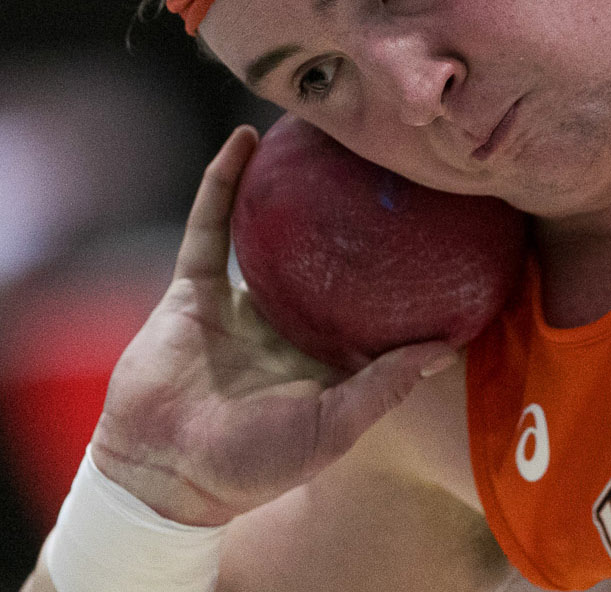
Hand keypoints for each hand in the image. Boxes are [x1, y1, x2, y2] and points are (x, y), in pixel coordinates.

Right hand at [86, 126, 456, 525]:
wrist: (161, 475)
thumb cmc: (252, 467)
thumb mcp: (334, 428)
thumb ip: (385, 386)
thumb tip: (448, 347)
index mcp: (324, 354)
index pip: (371, 302)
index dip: (401, 267)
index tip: (439, 223)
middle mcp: (287, 322)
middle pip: (325, 255)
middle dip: (352, 212)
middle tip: (387, 161)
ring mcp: (240, 302)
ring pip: (269, 231)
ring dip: (288, 183)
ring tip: (321, 134)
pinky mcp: (193, 289)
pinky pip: (210, 225)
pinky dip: (223, 182)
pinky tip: (246, 141)